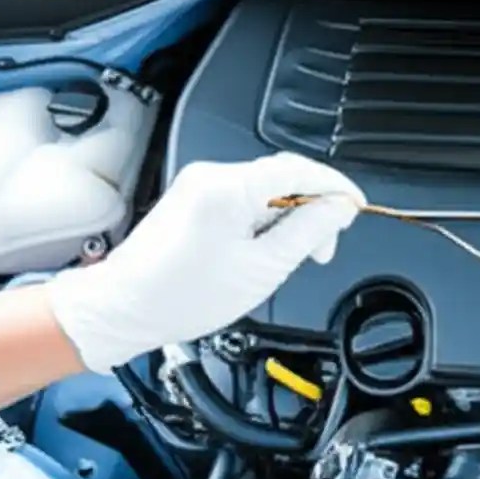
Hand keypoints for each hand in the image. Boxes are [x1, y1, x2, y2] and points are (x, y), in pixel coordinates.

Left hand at [48, 153, 363, 372]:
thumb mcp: (264, 269)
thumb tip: (338, 208)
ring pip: (265, 190)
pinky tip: (261, 250)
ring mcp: (199, 185)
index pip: (300, 169)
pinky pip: (243, 198)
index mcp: (229, 189)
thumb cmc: (181, 295)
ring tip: (285, 258)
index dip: (336, 187)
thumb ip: (308, 231)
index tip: (357, 206)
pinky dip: (263, 220)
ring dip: (287, 218)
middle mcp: (212, 176)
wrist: (122, 308)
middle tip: (322, 249)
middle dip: (311, 210)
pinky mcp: (193, 198)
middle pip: (283, 178)